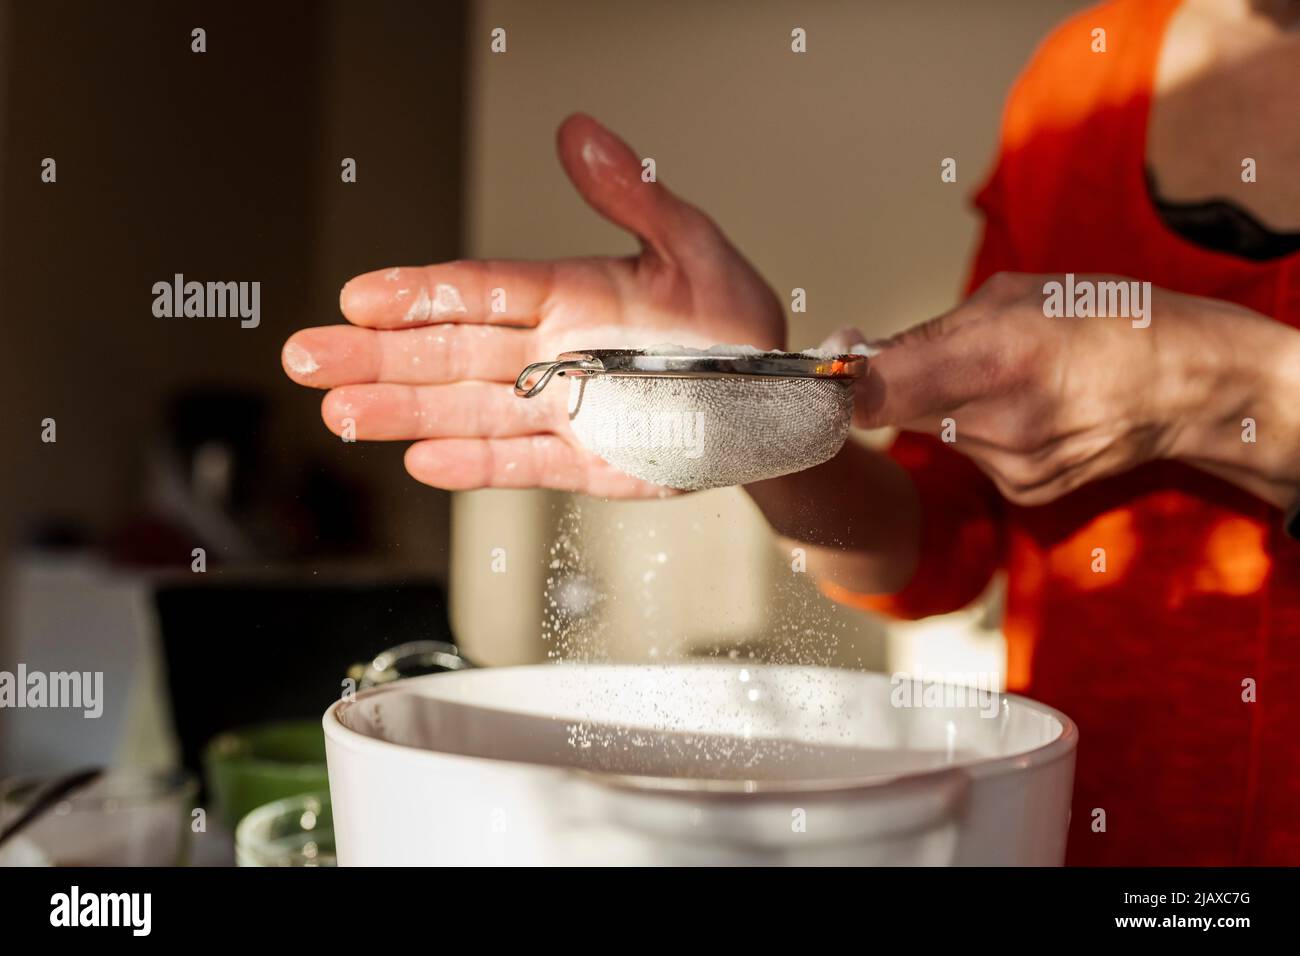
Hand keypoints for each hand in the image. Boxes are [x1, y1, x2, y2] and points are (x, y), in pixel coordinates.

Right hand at [281, 114, 782, 496]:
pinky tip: (417, 459)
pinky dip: (472, 464)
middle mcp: (550, 354)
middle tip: (307, 355)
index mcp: (568, 295)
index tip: (358, 297)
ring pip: (468, 410)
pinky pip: (519, 462)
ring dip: (405, 413)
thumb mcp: (694, 246)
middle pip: (450, 352)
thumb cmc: (732, 319)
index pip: (479, 289)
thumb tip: (577, 131)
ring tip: (340, 412)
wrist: (775, 401)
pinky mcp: (583, 463)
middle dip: (378, 356)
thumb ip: (634, 195)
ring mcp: (561, 411)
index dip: (420, 294)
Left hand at [845, 271, 1299, 506]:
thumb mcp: (1016, 295)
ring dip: (941, 403)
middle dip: (894, 383)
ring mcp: (1011, 467)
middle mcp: (999, 422)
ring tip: (1000, 376)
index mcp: (996, 356)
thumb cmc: (1105, 318)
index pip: (874, 392)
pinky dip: (978, 429)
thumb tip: (852, 351)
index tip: (824, 365)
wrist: (1189, 385)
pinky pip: (968, 454)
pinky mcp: (1023, 491)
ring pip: (931, 431)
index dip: (835, 383)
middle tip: (924, 354)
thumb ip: (928, 332)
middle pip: (894, 412)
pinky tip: (1024, 408)